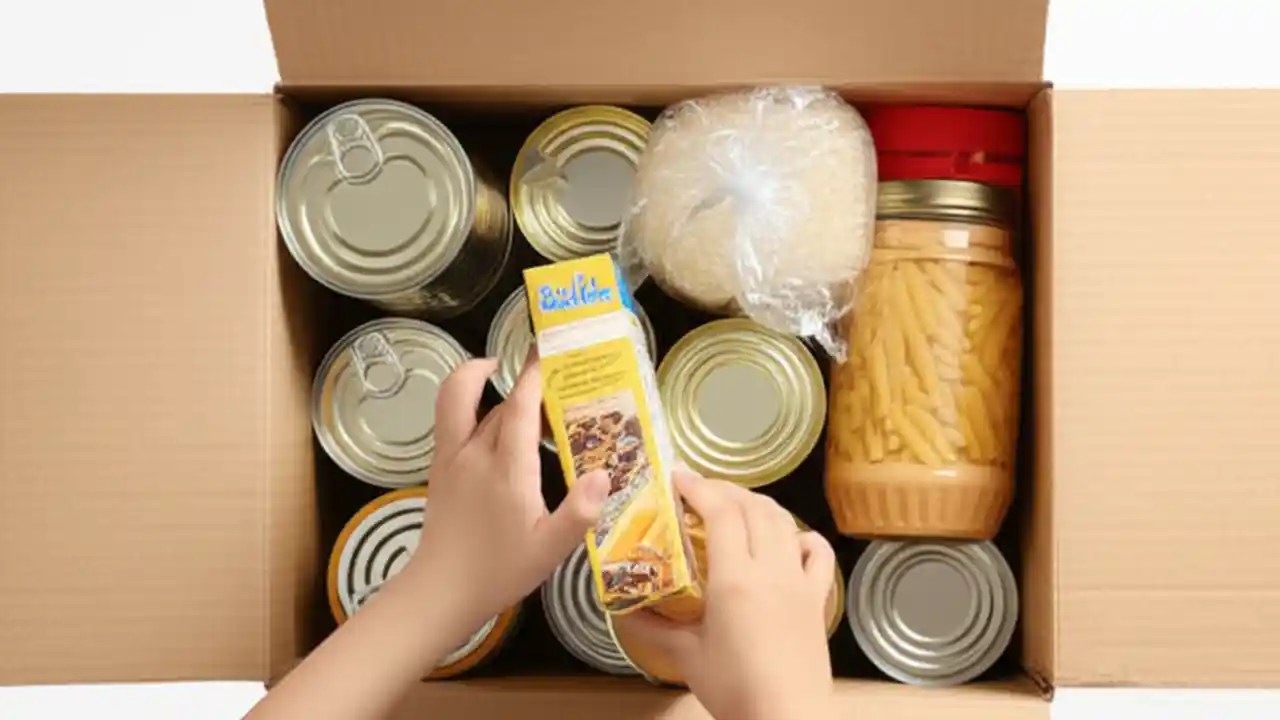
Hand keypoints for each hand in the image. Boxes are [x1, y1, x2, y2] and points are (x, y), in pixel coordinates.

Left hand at [402, 358, 609, 639]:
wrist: (440, 591)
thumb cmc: (500, 570)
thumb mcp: (550, 550)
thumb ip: (580, 512)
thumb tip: (605, 474)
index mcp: (507, 471)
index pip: (518, 408)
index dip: (533, 376)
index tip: (548, 353)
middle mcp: (474, 455)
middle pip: (487, 398)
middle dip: (508, 374)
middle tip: (536, 365)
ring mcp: (450, 459)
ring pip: (461, 403)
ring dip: (481, 383)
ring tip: (511, 382)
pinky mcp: (438, 468)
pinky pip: (450, 420)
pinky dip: (466, 402)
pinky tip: (490, 416)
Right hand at [615, 471, 836, 719]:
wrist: (788, 718)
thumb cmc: (735, 689)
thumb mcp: (687, 658)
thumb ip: (653, 629)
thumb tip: (621, 611)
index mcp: (735, 578)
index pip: (720, 512)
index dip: (699, 487)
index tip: (677, 477)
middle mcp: (771, 569)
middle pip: (753, 507)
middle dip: (725, 489)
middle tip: (699, 490)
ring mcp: (799, 581)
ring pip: (783, 521)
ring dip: (758, 504)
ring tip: (735, 505)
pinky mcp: (818, 598)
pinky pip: (817, 552)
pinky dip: (801, 535)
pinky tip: (787, 539)